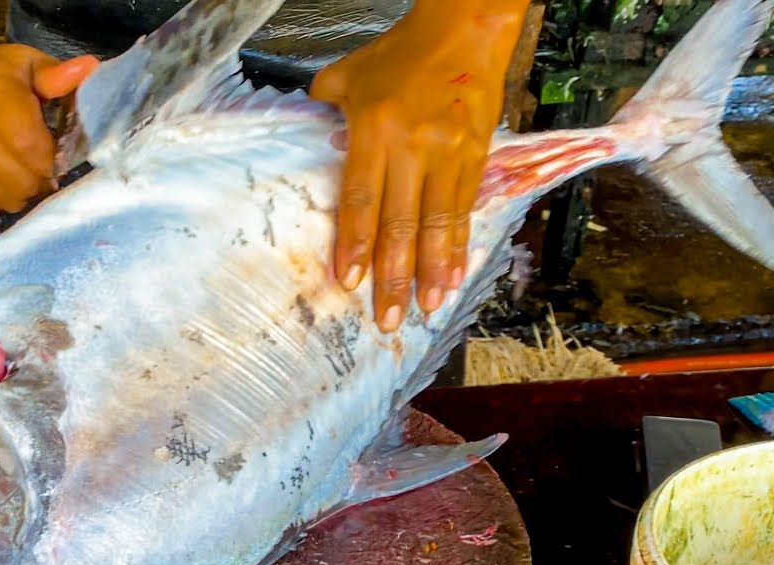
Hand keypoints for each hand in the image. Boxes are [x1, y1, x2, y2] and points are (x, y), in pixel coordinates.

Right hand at [0, 41, 97, 215]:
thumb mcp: (28, 64)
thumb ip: (56, 75)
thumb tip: (89, 70)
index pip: (27, 145)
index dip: (50, 161)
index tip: (57, 159)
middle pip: (19, 180)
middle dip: (40, 180)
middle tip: (42, 167)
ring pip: (4, 199)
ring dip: (21, 192)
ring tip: (21, 170)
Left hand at [310, 8, 524, 330]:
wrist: (465, 29)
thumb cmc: (400, 54)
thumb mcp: (348, 76)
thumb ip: (324, 108)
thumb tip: (304, 135)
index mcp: (376, 129)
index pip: (362, 199)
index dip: (356, 244)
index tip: (350, 282)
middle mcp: (413, 146)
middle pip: (401, 222)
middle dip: (394, 276)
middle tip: (389, 319)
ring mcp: (449, 153)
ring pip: (438, 223)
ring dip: (432, 271)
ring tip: (426, 308)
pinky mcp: (476, 154)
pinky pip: (464, 208)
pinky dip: (458, 245)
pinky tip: (455, 274)